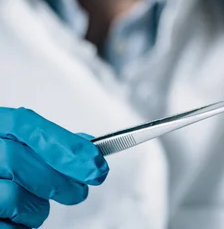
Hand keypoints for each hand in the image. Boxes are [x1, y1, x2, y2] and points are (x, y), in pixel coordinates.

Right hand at [0, 108, 108, 227]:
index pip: (25, 124)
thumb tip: (86, 145)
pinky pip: (6, 227)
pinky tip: (21, 219)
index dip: (64, 144)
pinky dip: (22, 227)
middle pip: (19, 161)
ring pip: (13, 197)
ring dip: (39, 208)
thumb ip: (47, 142)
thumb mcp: (14, 142)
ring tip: (39, 206)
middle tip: (80, 191)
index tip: (96, 164)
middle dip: (59, 180)